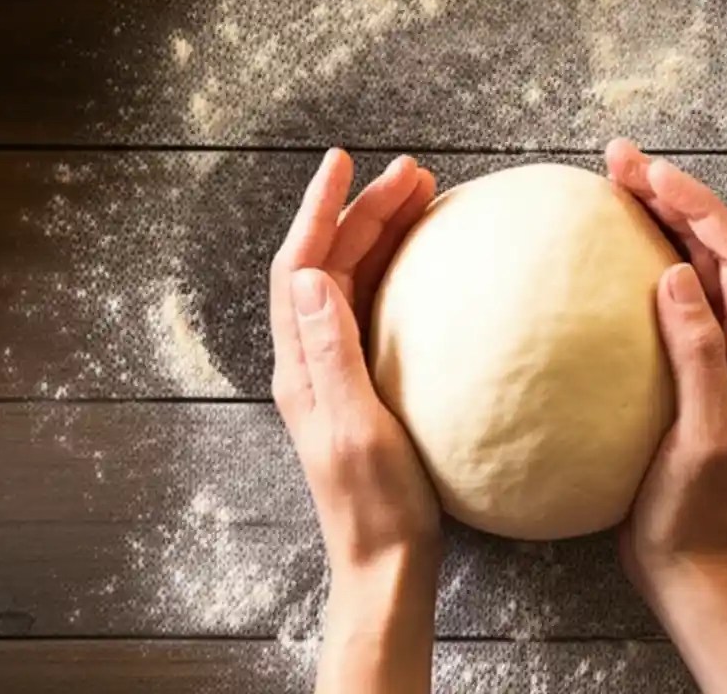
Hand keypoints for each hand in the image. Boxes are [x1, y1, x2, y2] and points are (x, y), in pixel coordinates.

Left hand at [270, 148, 440, 573]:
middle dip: (363, 212)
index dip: (318, 211)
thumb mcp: (355, 429)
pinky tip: (427, 266)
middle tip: (415, 175)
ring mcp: (338, 373)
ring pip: (352, 283)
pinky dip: (396, 274)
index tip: (343, 162)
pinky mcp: (366, 387)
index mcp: (302, 367)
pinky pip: (375, 310)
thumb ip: (332, 353)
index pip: (299, 267)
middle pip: (328, 265)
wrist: (386, 564)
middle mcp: (312, 362)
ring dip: (381, 237)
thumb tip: (309, 274)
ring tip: (424, 201)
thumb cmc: (377, 506)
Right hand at [605, 138, 726, 597]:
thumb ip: (698, 357)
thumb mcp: (703, 437)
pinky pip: (655, 302)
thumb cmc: (697, 510)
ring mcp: (702, 354)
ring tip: (608, 184)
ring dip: (652, 221)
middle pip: (710, 247)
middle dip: (672, 195)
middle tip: (618, 159)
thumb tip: (677, 277)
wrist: (686, 564)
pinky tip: (594, 259)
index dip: (700, 206)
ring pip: (684, 266)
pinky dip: (631, 266)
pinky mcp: (668, 370)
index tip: (650, 174)